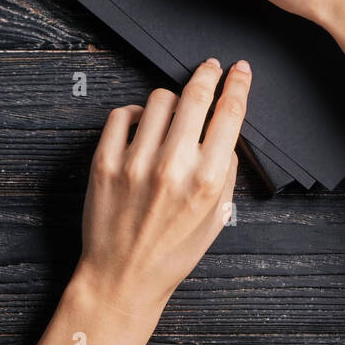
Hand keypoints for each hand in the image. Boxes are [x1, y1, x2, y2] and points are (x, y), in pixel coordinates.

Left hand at [74, 57, 251, 319]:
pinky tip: (141, 127)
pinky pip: (122, 115)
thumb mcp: (217, 215)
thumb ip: (225, 169)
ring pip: (158, 99)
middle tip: (210, 67)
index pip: (229, 113)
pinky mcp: (105, 163)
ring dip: (170, 100)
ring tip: (171, 115)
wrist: (123, 277)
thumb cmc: (172, 250)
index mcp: (206, 180)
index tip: (239, 70)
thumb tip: (227, 127)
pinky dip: (134, 114)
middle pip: (195, 95)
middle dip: (207, 74)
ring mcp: (135, 162)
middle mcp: (173, 166)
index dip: (238, 84)